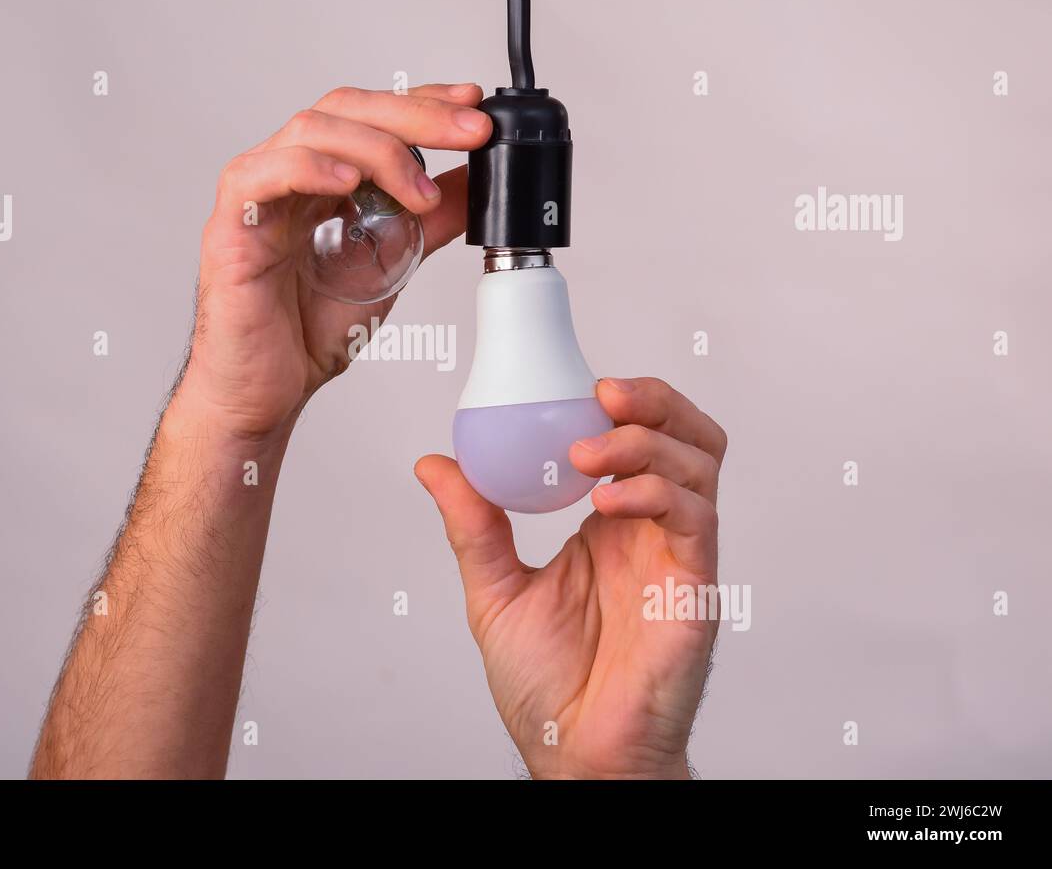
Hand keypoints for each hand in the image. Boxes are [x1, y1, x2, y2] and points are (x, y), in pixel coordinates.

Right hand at [179, 83, 491, 438]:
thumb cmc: (306, 334)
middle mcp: (287, 175)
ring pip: (310, 130)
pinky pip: (260, 175)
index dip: (422, 101)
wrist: (265, 393)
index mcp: (321, 178)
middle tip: (470, 132)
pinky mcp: (230, 228)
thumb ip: (429, 222)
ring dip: (377, 149)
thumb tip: (476, 184)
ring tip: (419, 192)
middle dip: (415, 114)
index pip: (371, 115)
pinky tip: (349, 184)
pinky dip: (309, 169)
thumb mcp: (389, 265)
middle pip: (346, 109)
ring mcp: (256, 196)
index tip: (473, 105)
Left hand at [415, 378, 727, 778]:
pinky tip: (608, 502)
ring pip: (698, 465)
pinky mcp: (694, 588)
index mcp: (611, 523)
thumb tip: (434, 464)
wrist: (572, 752)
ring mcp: (678, 556)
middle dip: (653, 400)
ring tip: (589, 450)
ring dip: (648, 440)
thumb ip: (474, 526)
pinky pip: (696, 521)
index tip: (580, 380)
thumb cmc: (546, 685)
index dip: (624, 400)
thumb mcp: (494, 590)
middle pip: (685, 436)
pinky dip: (656, 495)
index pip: (637, 437)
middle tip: (603, 392)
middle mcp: (652, 530)